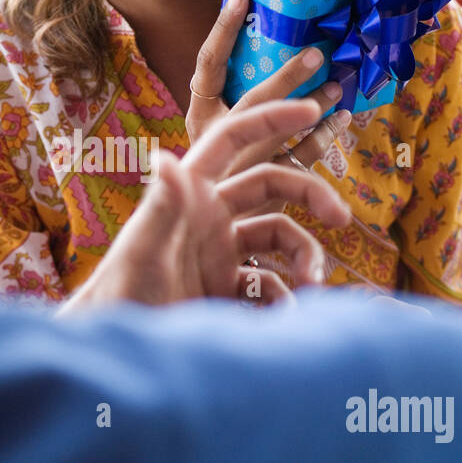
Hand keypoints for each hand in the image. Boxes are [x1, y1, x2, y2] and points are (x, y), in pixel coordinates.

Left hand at [58, 95, 351, 312]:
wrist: (120, 355)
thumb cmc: (120, 297)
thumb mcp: (143, 252)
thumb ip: (161, 208)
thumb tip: (166, 158)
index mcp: (189, 194)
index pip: (231, 140)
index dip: (270, 119)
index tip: (310, 108)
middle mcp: (208, 216)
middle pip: (271, 187)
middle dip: (310, 195)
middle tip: (341, 218)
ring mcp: (220, 252)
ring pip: (280, 237)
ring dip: (303, 257)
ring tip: (311, 287)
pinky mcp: (226, 287)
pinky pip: (271, 281)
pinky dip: (286, 296)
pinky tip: (284, 315)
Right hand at [186, 0, 351, 188]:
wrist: (196, 237)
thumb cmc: (215, 172)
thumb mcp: (210, 134)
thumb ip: (232, 102)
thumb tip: (262, 45)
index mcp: (198, 119)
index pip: (207, 66)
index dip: (222, 30)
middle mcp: (216, 142)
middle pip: (253, 103)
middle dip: (286, 77)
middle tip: (317, 53)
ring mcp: (241, 170)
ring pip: (284, 135)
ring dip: (316, 107)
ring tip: (339, 86)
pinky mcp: (266, 196)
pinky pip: (303, 161)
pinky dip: (325, 137)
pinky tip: (342, 118)